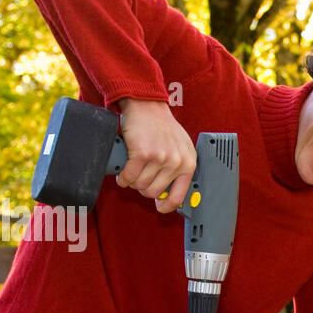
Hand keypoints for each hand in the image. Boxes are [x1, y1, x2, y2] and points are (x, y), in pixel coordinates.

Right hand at [115, 98, 195, 212]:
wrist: (147, 105)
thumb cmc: (162, 126)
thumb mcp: (181, 147)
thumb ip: (179, 167)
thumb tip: (173, 193)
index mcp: (189, 163)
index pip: (179, 196)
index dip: (166, 206)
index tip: (159, 207)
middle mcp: (176, 162)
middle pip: (153, 192)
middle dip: (143, 188)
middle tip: (139, 179)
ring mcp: (160, 158)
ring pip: (140, 185)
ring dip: (132, 182)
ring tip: (131, 172)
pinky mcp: (142, 154)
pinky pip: (129, 177)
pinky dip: (123, 178)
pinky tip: (123, 173)